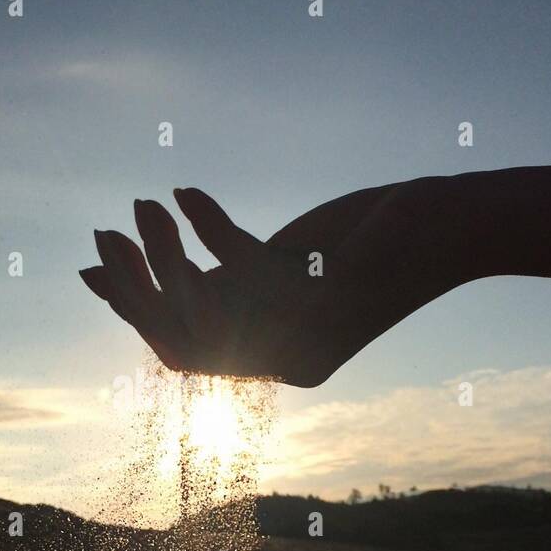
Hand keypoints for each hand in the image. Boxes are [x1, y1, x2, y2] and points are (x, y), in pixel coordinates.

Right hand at [79, 181, 454, 386]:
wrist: (456, 227)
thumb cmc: (371, 243)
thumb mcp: (285, 265)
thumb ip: (226, 278)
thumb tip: (160, 268)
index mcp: (280, 359)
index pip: (186, 354)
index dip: (135, 316)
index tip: (94, 271)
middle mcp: (292, 359)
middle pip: (185, 342)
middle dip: (135, 292)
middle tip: (103, 235)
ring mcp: (309, 331)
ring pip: (207, 308)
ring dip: (162, 256)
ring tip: (139, 206)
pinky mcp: (326, 291)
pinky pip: (243, 263)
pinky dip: (207, 225)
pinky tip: (186, 191)